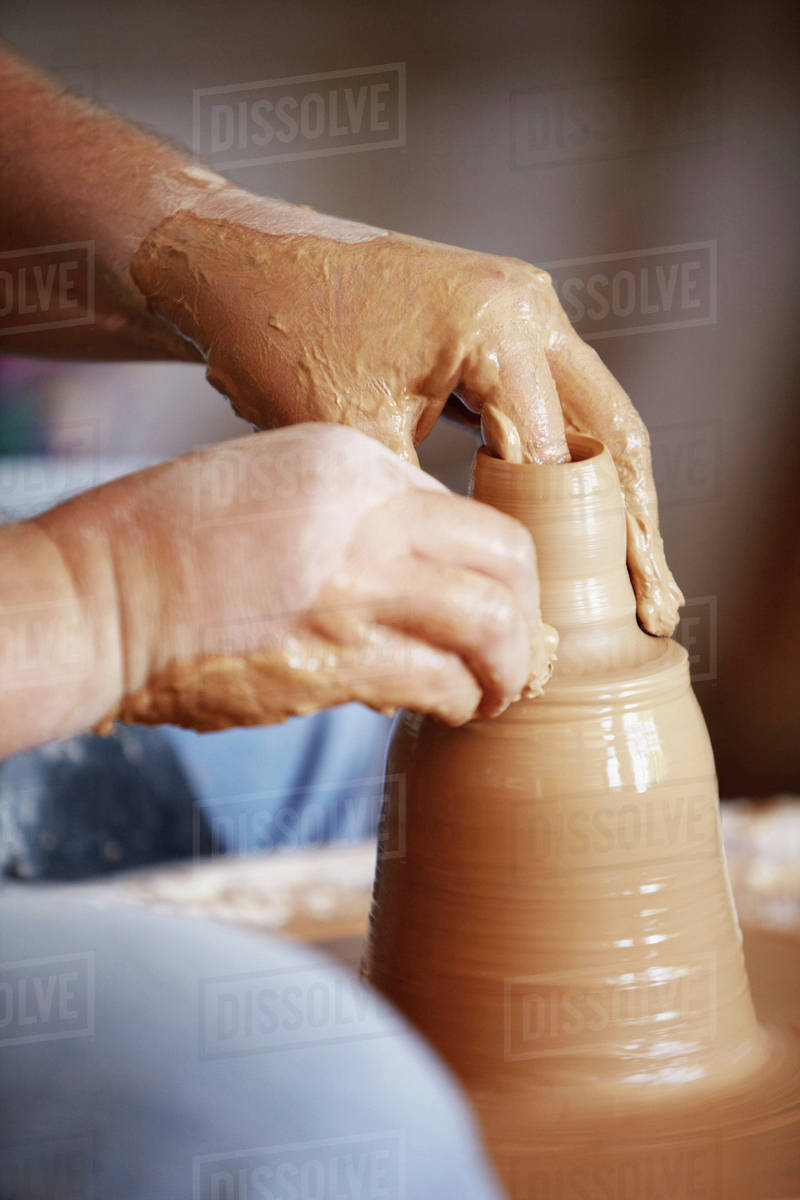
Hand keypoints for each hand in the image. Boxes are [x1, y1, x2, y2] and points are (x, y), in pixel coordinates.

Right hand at [79, 424, 553, 730]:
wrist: (104, 597)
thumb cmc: (170, 539)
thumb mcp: (270, 480)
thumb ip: (351, 509)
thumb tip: (414, 566)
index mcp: (351, 461)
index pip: (461, 509)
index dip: (485, 564)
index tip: (485, 598)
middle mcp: (370, 514)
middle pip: (506, 557)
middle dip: (528, 611)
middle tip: (517, 647)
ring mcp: (358, 588)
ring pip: (494, 623)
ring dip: (508, 666)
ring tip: (497, 690)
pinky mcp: (339, 661)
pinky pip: (440, 680)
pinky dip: (461, 698)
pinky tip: (452, 707)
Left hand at [131, 190, 681, 635]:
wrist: (230, 262)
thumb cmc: (276, 338)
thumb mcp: (353, 440)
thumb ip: (426, 510)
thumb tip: (475, 587)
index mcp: (501, 326)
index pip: (557, 459)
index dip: (565, 547)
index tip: (567, 616)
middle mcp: (529, 306)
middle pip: (612, 433)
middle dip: (635, 525)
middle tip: (657, 605)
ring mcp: (518, 308)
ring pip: (592, 416)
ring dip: (610, 494)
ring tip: (637, 577)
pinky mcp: (496, 323)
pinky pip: (551, 400)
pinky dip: (566, 461)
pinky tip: (574, 521)